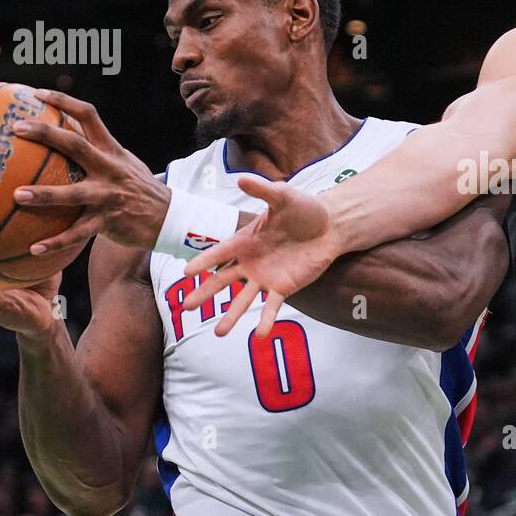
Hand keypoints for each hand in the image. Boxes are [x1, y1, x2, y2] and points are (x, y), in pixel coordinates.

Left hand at [11, 89, 170, 252]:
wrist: (171, 218)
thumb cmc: (139, 189)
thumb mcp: (125, 163)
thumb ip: (99, 152)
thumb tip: (64, 138)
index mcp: (111, 150)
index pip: (88, 116)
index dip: (64, 101)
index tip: (37, 94)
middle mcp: (109, 169)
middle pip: (76, 145)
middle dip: (46, 134)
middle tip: (16, 128)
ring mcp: (109, 195)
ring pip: (73, 193)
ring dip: (44, 194)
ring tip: (17, 194)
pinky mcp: (109, 221)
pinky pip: (78, 233)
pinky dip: (56, 241)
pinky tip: (34, 248)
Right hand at [183, 176, 340, 337]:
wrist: (330, 226)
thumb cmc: (304, 208)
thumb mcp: (283, 196)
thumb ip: (262, 190)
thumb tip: (240, 179)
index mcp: (246, 240)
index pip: (219, 253)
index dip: (203, 262)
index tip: (186, 273)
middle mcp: (250, 261)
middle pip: (222, 280)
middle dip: (204, 294)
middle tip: (185, 308)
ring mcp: (266, 277)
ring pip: (244, 299)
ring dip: (232, 316)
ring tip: (219, 334)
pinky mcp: (285, 287)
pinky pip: (273, 306)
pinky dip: (266, 320)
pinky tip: (259, 335)